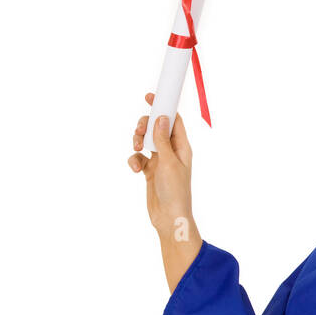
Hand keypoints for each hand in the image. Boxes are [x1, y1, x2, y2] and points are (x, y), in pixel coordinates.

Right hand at [129, 92, 193, 234]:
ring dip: (137, 141)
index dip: (163, 107)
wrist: (168, 218)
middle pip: (156, 128)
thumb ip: (163, 140)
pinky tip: (135, 168)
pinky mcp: (150, 171)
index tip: (151, 96)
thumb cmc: (175, 191)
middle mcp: (172, 152)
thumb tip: (162, 117)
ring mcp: (160, 161)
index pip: (173, 120)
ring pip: (145, 141)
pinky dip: (134, 159)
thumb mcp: (168, 163)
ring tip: (137, 148)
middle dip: (144, 126)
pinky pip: (138, 158)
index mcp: (182, 147)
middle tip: (139, 132)